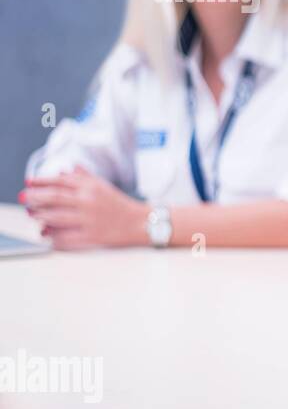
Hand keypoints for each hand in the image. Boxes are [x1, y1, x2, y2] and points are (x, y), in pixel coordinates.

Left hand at [20, 166, 147, 248]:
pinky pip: (66, 238)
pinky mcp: (92, 237)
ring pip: (56, 217)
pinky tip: (46, 234)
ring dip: (40, 216)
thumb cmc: (121, 205)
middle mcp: (89, 202)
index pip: (60, 182)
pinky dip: (53, 237)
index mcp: (92, 188)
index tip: (29, 182)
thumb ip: (83, 177)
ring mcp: (90, 220)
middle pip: (54, 198)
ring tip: (33, 215)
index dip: (41, 181)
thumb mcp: (103, 186)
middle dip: (35, 198)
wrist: (142, 223)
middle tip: (24, 198)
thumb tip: (64, 170)